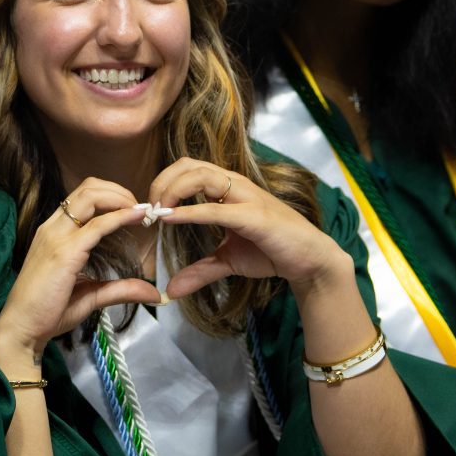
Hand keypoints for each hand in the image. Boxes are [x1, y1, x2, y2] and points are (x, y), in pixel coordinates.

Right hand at [0, 178, 160, 354]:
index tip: (136, 210)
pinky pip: (97, 225)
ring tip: (141, 210)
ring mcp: (57, 237)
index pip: (83, 197)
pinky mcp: (65, 252)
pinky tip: (137, 217)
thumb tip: (153, 293)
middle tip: (142, 208)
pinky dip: (121, 216)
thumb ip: (120, 289)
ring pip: (91, 196)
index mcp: (54, 232)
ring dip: (121, 197)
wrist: (22, 328)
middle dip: (120, 191)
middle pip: (88, 188)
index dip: (112, 196)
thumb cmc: (48, 312)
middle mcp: (53, 227)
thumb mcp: (90, 296)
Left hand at [150, 158, 349, 299]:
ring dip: (171, 191)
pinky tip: (170, 219)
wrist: (308, 260)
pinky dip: (190, 212)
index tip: (147, 209)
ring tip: (157, 213)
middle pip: (189, 165)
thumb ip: (200, 270)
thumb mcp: (227, 261)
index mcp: (227, 188)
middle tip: (147, 210)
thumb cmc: (270, 251)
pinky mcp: (255, 216)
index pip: (187, 168)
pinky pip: (217, 209)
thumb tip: (171, 290)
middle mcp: (235, 185)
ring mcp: (246, 197)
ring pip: (201, 176)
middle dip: (161, 183)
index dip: (162, 182)